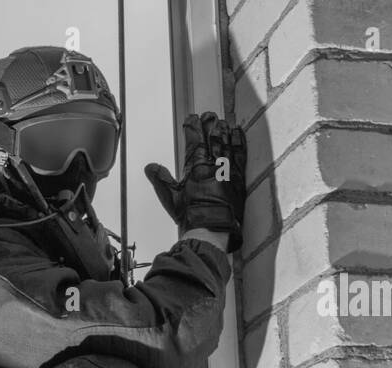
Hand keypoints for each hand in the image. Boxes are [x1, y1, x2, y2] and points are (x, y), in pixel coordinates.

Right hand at [145, 112, 247, 251]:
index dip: (192, 126)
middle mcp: (213, 163)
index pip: (194, 139)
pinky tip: (238, 132)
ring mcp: (227, 168)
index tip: (192, 118)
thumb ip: (161, 179)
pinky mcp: (238, 176)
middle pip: (212, 136)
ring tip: (221, 121)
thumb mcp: (170, 197)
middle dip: (210, 123)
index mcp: (195, 166)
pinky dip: (239, 141)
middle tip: (208, 114)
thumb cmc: (190, 214)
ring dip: (223, 129)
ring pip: (226, 141)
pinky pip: (240, 153)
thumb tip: (150, 167)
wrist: (211, 228)